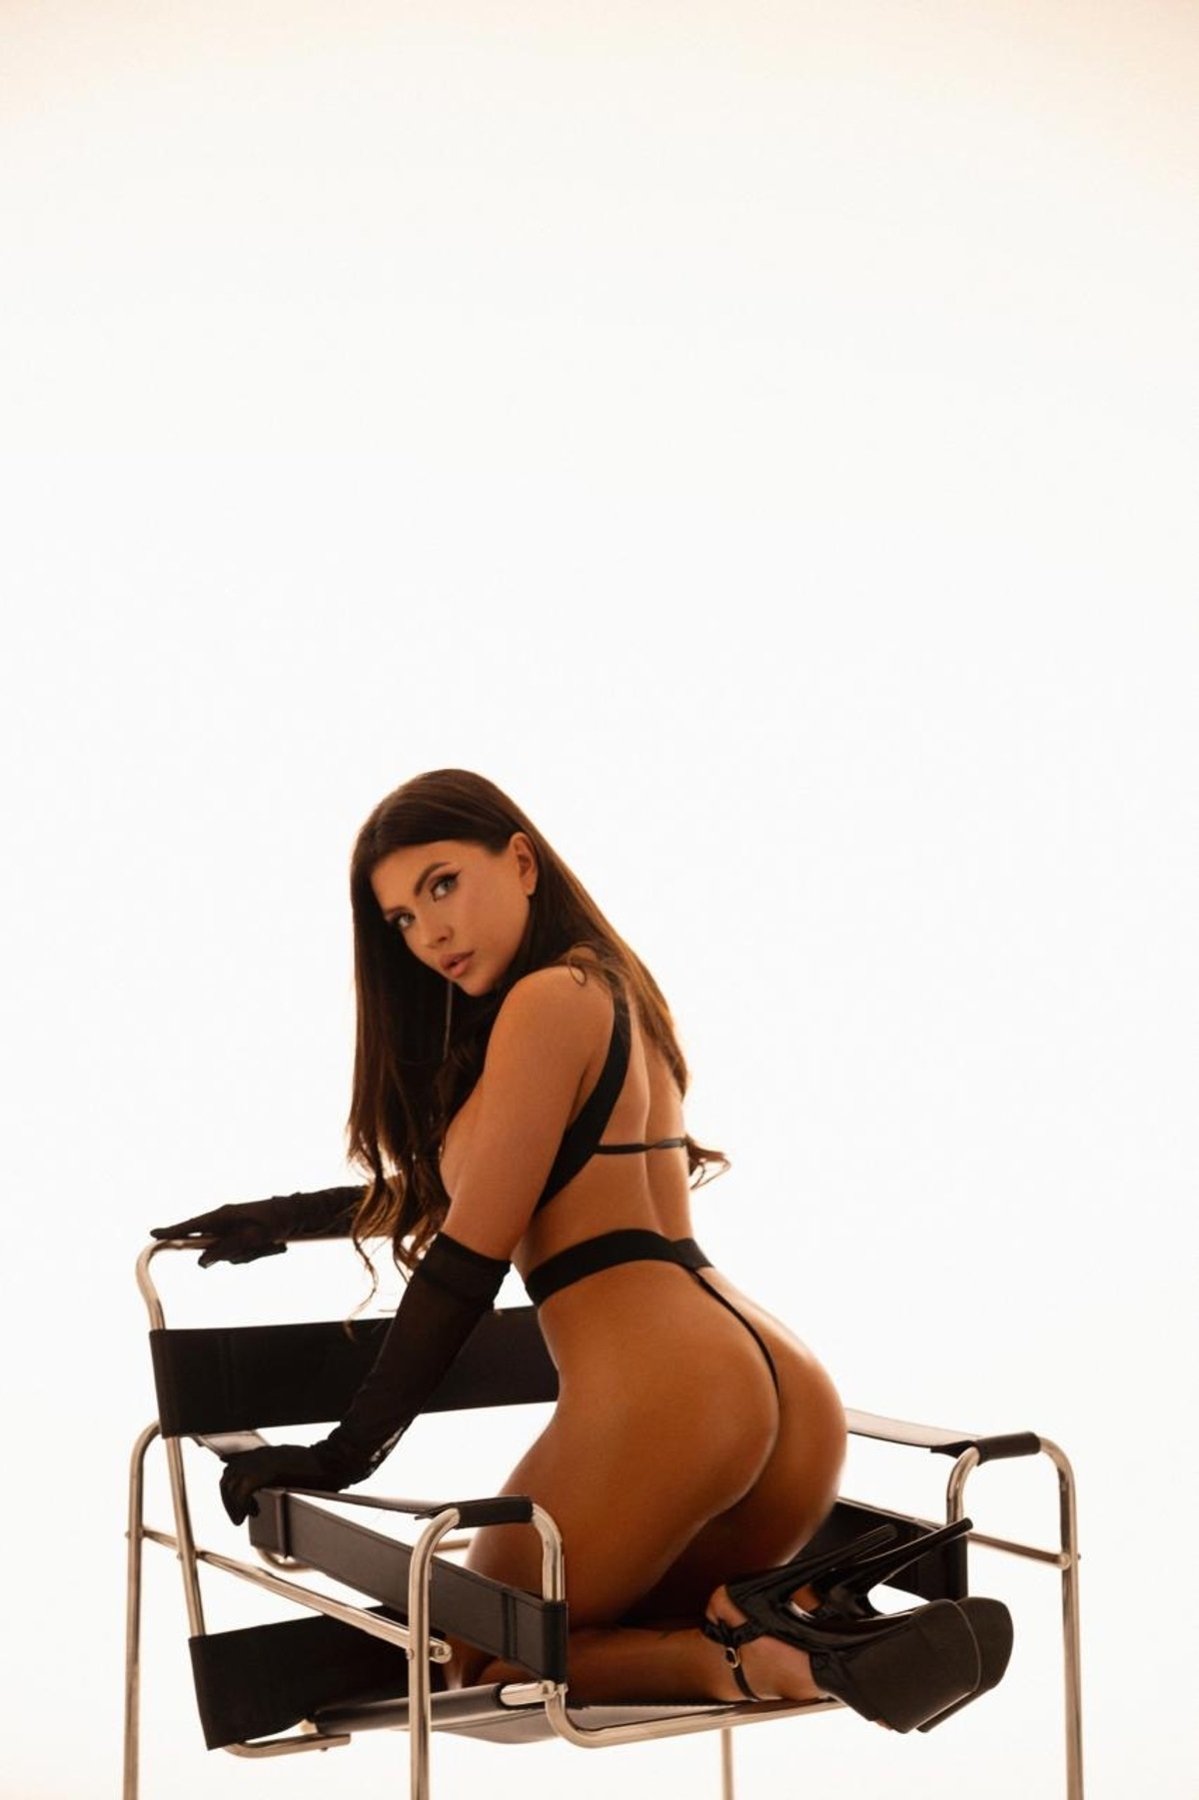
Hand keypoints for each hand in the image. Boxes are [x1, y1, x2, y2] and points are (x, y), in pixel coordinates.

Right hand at [151, 1203, 289, 1266]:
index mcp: (223, 1215)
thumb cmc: (277, 1221)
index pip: (190, 1226)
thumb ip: (226, 1249)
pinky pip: (238, 1253)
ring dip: (245, 1255)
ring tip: (266, 1243)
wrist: (298, 1214)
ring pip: (226, 1254)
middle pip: (211, 1248)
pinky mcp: (241, 1235)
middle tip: (256, 1246)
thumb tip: (201, 1262)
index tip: (153, 1235)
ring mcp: (233, 1228)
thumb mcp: (253, 1238)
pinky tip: (268, 1245)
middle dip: (230, 1254)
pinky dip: (251, 1254)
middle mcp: (224, 1220)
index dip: (171, 1231)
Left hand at [218, 1443, 344, 1525]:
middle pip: (229, 1475)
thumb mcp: (292, 1468)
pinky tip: (250, 1513)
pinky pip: (243, 1488)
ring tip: (243, 1518)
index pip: (235, 1464)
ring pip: (232, 1482)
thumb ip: (275, 1474)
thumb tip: (263, 1490)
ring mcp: (264, 1461)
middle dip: (228, 1499)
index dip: (228, 1482)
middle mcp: (262, 1455)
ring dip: (233, 1503)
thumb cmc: (319, 1469)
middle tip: (238, 1517)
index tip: (231, 1500)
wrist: (334, 1462)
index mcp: (266, 1453)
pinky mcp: (269, 1471)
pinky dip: (242, 1503)